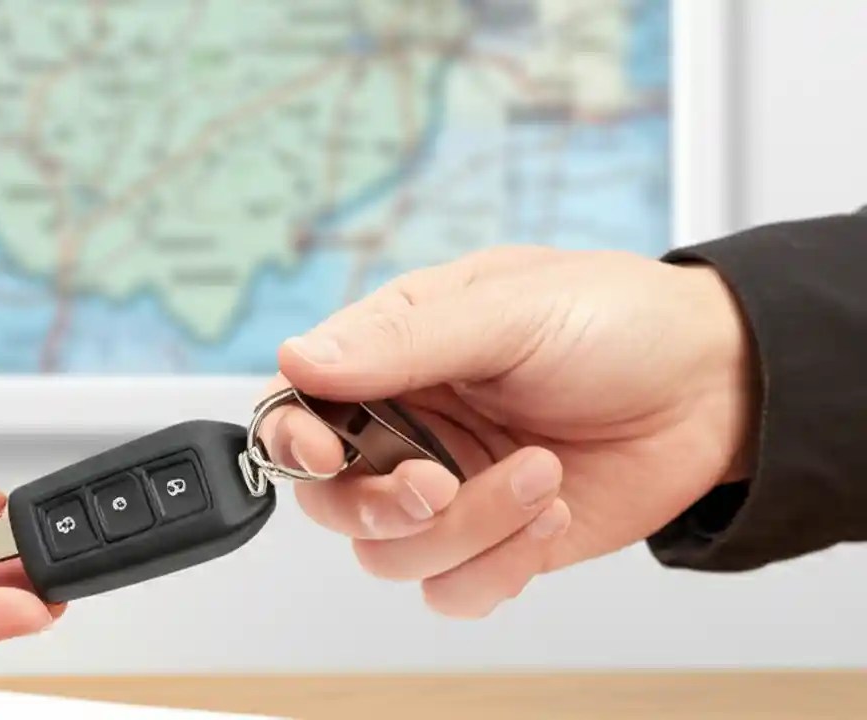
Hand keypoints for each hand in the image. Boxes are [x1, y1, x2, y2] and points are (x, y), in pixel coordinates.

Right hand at [261, 246, 753, 616]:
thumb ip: (399, 343)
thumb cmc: (614, 320)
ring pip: (392, 555)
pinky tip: (550, 512)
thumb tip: (297, 360)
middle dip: (381, 504)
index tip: (328, 455)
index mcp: (392, 355)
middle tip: (439, 483)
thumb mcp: (506, 311)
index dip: (292, 441)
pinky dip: (499, 567)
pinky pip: (453, 591)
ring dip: (466, 530)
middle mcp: (409, 426)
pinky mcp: (497, 541)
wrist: (718, 383)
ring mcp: (451, 490)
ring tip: (540, 476)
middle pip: (332, 501)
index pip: (298, 408)